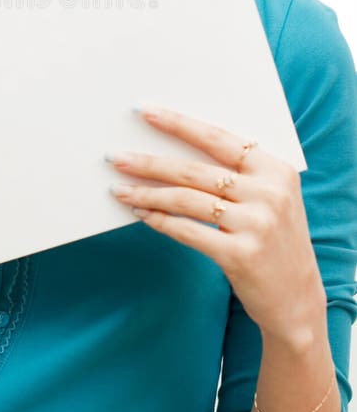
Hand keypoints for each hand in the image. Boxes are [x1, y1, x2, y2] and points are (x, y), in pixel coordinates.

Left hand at [106, 106, 325, 342]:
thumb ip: (236, 173)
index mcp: (275, 169)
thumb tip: (173, 148)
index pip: (218, 138)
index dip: (179, 124)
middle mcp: (269, 193)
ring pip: (186, 199)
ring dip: (147, 193)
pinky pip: (188, 230)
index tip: (146, 112)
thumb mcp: (269, 197)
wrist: (296, 300)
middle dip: (150, 162)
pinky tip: (140, 213)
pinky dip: (160, 220)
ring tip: (119, 189)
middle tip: (116, 157)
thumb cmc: (272, 239)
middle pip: (195, 170)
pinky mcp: (242, 255)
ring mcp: (257, 224)